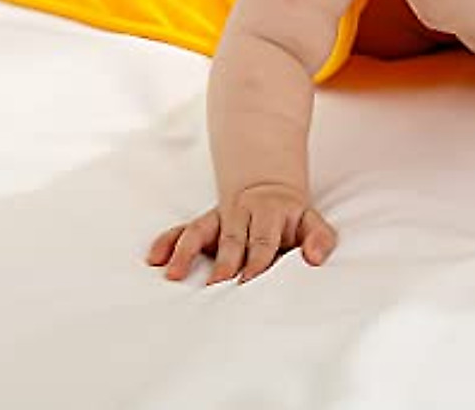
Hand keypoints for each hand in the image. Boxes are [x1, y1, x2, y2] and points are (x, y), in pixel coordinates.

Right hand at [145, 182, 337, 285]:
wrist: (270, 188)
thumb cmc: (292, 218)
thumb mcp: (312, 222)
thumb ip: (319, 239)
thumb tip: (314, 258)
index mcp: (273, 213)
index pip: (264, 239)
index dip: (257, 259)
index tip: (248, 280)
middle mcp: (244, 214)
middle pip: (231, 238)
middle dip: (223, 261)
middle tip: (214, 286)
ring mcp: (222, 217)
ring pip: (201, 230)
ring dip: (187, 252)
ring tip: (173, 274)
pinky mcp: (205, 223)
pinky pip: (184, 229)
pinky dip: (168, 241)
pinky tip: (155, 258)